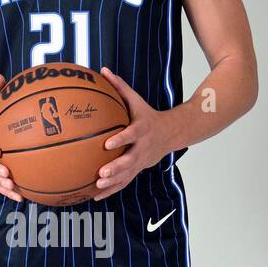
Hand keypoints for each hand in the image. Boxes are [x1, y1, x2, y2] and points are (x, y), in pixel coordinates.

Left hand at [94, 67, 172, 198]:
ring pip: (127, 175)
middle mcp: (142, 148)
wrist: (171, 134)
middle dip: (116, 168)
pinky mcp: (138, 170)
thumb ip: (120, 87)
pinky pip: (124, 182)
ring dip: (113, 183)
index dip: (121, 140)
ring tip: (98, 187)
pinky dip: (111, 190)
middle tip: (102, 173)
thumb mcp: (136, 100)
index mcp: (141, 130)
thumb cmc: (148, 115)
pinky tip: (96, 196)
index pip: (131, 135)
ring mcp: (141, 161)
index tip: (107, 144)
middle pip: (130, 160)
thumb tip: (103, 70)